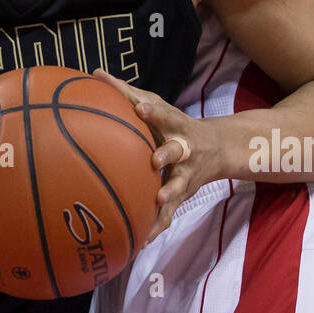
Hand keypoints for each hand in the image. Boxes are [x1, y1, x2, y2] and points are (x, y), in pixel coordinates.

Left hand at [93, 70, 218, 241]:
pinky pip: (170, 213)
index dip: (153, 112)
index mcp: (174, 125)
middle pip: (177, 150)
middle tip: (155, 160)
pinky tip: (142, 240)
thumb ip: (126, 91)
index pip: (164, 115)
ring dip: (169, 193)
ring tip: (159, 200)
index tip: (141, 107)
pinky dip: (158, 226)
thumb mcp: (157, 105)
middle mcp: (184, 148)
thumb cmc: (175, 122)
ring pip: (178, 185)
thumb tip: (95, 72)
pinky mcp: (183, 194)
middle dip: (167, 154)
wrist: (219, 148)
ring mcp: (186, 173)